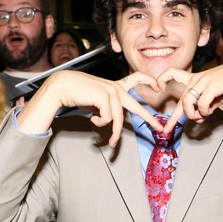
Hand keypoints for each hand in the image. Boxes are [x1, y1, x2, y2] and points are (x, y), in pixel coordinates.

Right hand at [26, 70, 161, 147]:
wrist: (62, 87)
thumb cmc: (77, 94)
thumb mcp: (96, 101)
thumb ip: (107, 108)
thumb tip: (112, 121)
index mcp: (115, 86)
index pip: (137, 78)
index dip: (149, 81)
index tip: (160, 87)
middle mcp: (116, 88)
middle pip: (136, 106)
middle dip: (149, 118)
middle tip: (160, 128)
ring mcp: (111, 91)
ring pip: (117, 119)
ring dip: (114, 134)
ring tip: (111, 143)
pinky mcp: (105, 96)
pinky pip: (107, 118)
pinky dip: (100, 123)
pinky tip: (92, 118)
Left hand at [160, 60, 222, 131]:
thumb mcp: (215, 99)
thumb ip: (205, 108)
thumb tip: (197, 119)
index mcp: (195, 79)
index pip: (172, 73)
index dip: (162, 79)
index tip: (159, 89)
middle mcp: (197, 79)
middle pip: (182, 100)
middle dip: (172, 118)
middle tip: (167, 131)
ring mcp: (204, 81)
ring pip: (188, 102)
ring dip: (193, 114)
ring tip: (202, 117)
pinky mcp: (212, 85)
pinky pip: (201, 104)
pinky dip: (204, 112)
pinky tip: (210, 112)